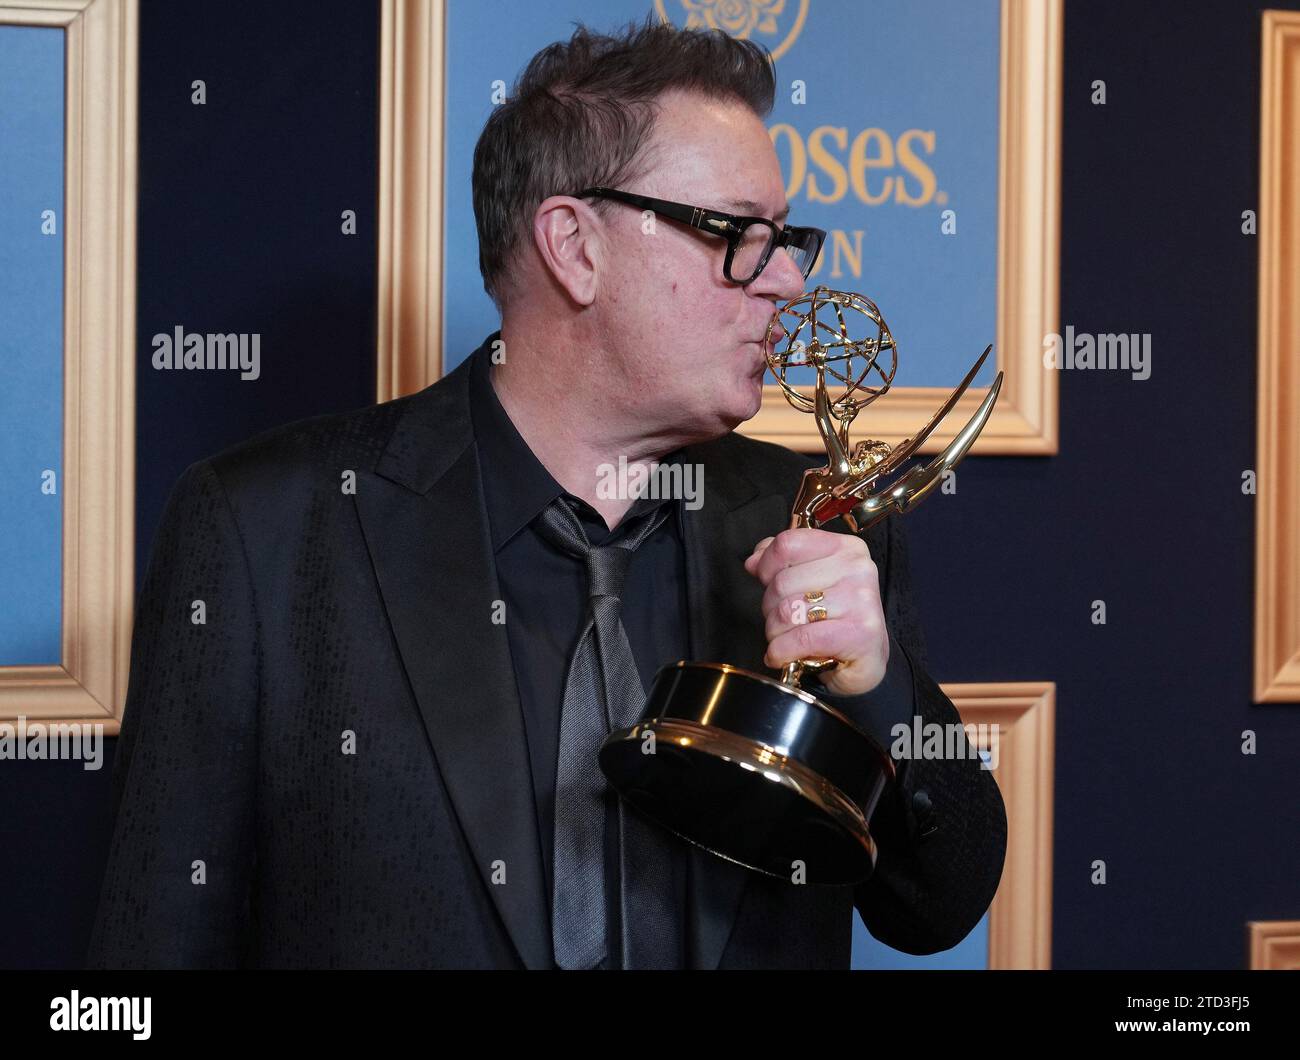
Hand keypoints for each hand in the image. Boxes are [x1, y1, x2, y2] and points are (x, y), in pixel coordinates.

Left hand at [742, 528, 888, 696]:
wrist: (868, 661)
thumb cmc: (837, 619)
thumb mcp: (811, 582)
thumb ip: (782, 564)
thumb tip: (754, 560)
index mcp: (846, 548)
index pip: (788, 543)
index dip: (766, 566)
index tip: (767, 583)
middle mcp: (857, 569)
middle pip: (782, 581)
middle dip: (770, 608)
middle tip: (783, 621)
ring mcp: (860, 600)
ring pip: (787, 611)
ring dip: (775, 632)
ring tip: (786, 639)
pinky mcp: (858, 634)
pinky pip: (801, 638)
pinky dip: (781, 651)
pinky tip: (783, 655)